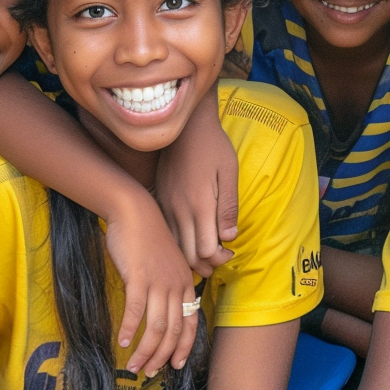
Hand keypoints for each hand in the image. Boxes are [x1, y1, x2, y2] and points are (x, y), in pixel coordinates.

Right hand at [104, 194, 198, 375]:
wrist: (135, 212)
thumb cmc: (147, 238)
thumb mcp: (166, 263)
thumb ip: (167, 286)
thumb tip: (160, 312)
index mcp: (185, 282)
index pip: (191, 323)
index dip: (183, 347)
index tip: (175, 365)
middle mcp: (177, 284)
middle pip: (174, 331)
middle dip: (162, 356)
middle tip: (149, 372)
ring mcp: (159, 281)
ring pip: (157, 326)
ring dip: (146, 351)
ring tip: (134, 366)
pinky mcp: (139, 277)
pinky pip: (136, 311)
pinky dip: (130, 330)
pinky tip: (122, 342)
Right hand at [156, 84, 238, 276]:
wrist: (185, 125)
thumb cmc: (213, 146)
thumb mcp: (229, 172)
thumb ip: (228, 207)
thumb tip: (229, 238)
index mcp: (199, 204)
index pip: (205, 251)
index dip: (219, 258)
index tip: (229, 249)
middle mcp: (179, 209)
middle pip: (188, 255)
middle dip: (205, 264)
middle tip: (220, 256)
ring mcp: (166, 205)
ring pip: (174, 246)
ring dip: (190, 257)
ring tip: (206, 251)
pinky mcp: (160, 200)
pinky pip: (166, 232)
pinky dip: (178, 243)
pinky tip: (190, 237)